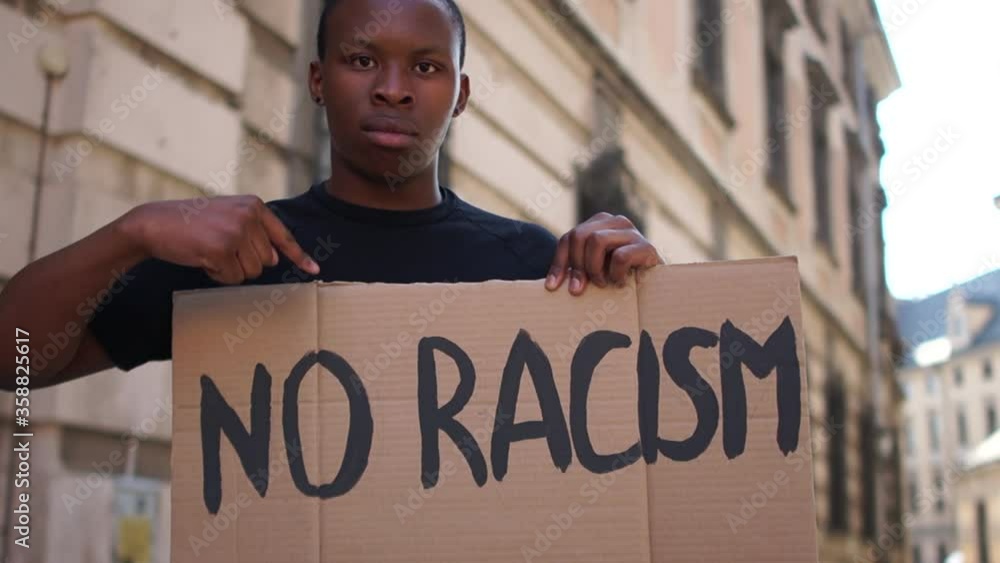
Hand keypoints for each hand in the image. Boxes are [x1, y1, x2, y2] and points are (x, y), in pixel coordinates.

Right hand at [124, 195, 319, 284]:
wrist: (153, 223)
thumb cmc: (190, 224)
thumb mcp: (227, 217)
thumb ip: (253, 232)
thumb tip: (274, 259)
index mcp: (254, 205)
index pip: (282, 235)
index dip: (298, 255)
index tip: (315, 269)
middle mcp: (249, 215)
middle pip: (265, 261)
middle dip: (243, 263)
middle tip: (217, 247)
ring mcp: (237, 231)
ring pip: (251, 272)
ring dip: (230, 270)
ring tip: (209, 250)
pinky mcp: (222, 249)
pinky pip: (232, 278)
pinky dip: (217, 275)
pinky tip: (202, 258)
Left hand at [545, 212, 663, 295]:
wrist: (659, 286)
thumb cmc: (621, 277)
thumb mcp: (595, 270)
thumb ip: (577, 268)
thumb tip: (551, 286)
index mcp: (599, 223)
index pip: (569, 238)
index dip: (558, 263)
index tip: (552, 288)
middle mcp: (615, 221)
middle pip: (579, 236)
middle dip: (576, 266)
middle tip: (580, 290)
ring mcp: (632, 231)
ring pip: (597, 240)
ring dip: (595, 269)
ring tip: (603, 284)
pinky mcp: (647, 246)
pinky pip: (620, 257)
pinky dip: (616, 274)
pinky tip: (620, 284)